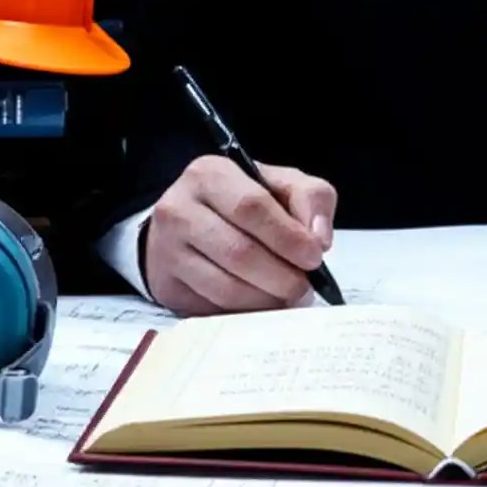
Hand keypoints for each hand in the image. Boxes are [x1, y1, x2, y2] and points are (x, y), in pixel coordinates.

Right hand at [143, 155, 335, 315]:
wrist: (187, 223)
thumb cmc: (240, 203)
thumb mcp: (279, 185)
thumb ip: (311, 198)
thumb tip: (319, 239)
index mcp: (209, 174)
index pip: (252, 207)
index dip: (288, 237)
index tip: (314, 257)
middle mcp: (179, 209)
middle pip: (239, 252)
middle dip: (281, 277)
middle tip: (303, 287)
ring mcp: (167, 250)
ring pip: (225, 287)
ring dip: (266, 300)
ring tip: (286, 297)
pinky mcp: (167, 285)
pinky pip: (212, 308)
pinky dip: (245, 312)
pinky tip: (260, 303)